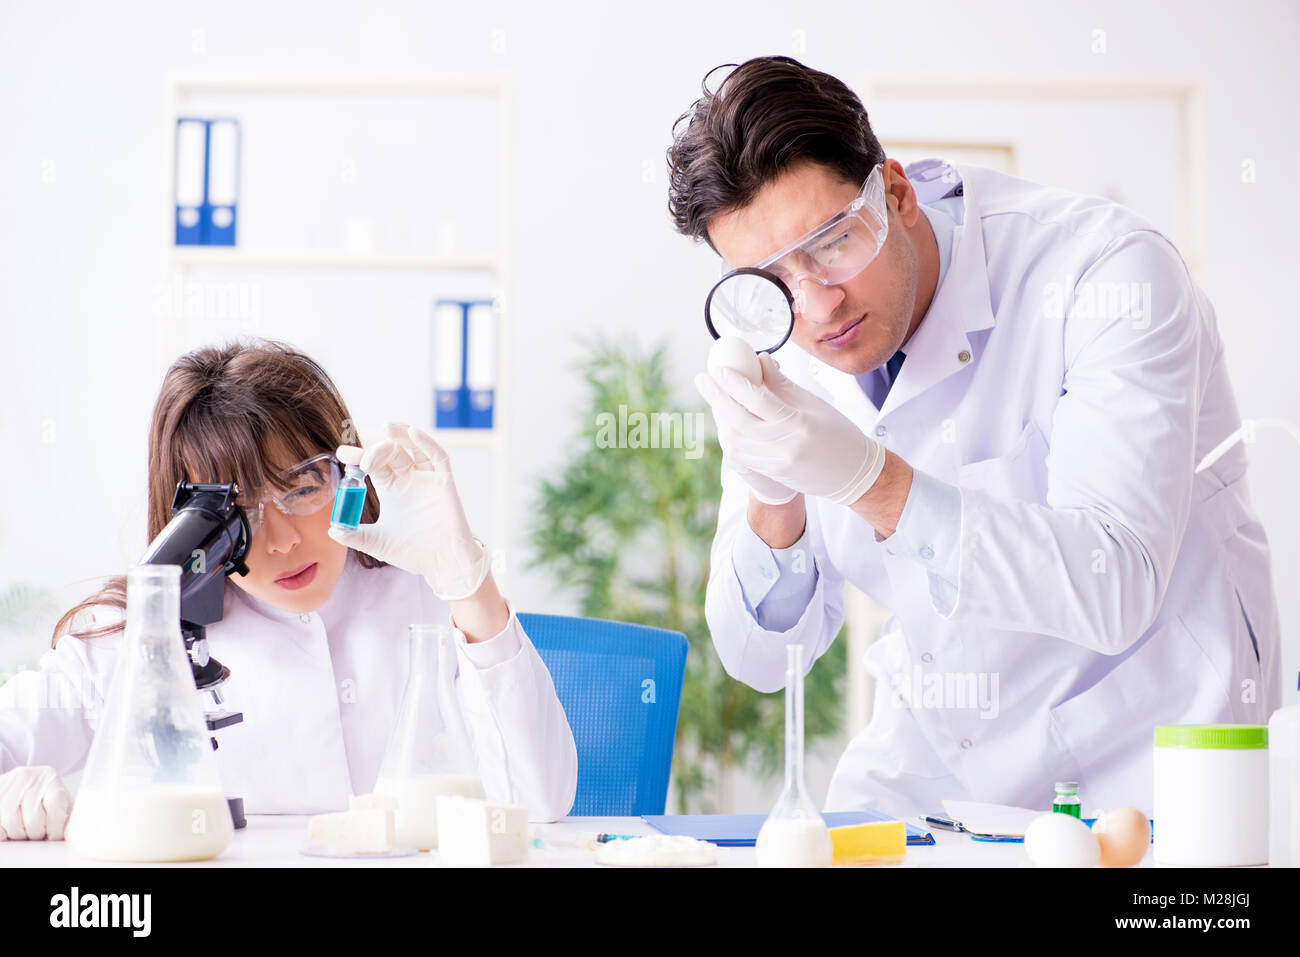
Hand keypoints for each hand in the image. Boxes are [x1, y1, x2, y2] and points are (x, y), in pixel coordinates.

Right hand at [0, 766, 72, 840]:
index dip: (56, 826)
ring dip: (19, 834)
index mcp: (50, 779)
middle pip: (34, 818)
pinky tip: (10, 828)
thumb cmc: (44, 795)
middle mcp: (29, 778)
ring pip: (12, 823)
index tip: (54, 835)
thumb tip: (73, 834)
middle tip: (38, 833)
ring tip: (24, 830)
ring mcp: (9, 786)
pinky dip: (4, 832)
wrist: (22, 781)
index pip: (56, 804)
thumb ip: (68, 815)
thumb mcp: (61, 799)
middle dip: (37, 833)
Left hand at [329, 422, 489, 600]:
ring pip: (414, 448)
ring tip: (386, 427)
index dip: (359, 456)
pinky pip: (438, 457)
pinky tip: (413, 433)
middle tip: (360, 458)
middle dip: (375, 450)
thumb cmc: (413, 552)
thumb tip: (331, 531)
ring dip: (401, 435)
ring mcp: (427, 479)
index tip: (342, 453)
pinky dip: (426, 443)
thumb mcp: (377, 543)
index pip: (373, 465)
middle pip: (391, 453)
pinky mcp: (445, 483)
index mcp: (392, 489)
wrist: (441, 565)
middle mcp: (409, 480)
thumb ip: (355, 536)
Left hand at [694, 353, 885, 505]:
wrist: (853, 474)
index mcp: (799, 424)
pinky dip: (729, 436)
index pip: (758, 400)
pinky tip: (724, 421)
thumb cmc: (838, 433)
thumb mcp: (814, 404)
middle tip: (702, 379)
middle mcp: (784, 447)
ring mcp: (776, 464)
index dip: (735, 383)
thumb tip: (759, 360)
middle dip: (716, 398)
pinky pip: (740, 455)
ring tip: (713, 398)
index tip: (719, 369)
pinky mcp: (772, 474)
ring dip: (719, 418)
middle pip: (739, 421)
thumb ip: (782, 384)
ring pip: (735, 441)